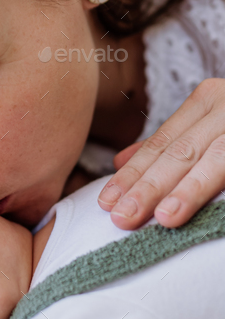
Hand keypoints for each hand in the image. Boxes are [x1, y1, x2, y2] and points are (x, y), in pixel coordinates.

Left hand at [98, 79, 224, 228]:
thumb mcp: (210, 124)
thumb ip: (172, 143)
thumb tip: (121, 162)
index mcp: (209, 100)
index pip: (162, 142)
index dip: (133, 174)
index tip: (105, 202)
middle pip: (182, 151)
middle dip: (149, 187)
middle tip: (121, 218)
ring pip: (217, 159)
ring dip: (189, 190)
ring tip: (164, 218)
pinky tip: (215, 217)